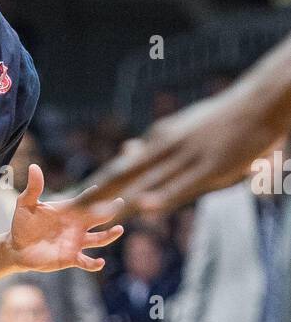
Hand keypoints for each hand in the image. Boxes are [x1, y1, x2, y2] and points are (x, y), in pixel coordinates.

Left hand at [8, 165, 123, 272]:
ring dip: (110, 235)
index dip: (95, 194)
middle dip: (110, 210)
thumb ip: (33, 188)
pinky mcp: (70, 258)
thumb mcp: (26, 204)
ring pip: (99, 239)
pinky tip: (100, 262)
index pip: (86, 200)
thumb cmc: (22, 224)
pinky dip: (94, 264)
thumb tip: (33, 166)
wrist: (17, 247)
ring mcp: (75, 242)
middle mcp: (76, 226)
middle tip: (119, 203)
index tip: (104, 189)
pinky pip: (86, 262)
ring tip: (119, 230)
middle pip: (99, 217)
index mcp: (69, 210)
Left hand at [73, 93, 282, 217]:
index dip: (92, 188)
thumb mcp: (180, 130)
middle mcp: (163, 148)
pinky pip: (179, 186)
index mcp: (157, 142)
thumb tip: (126, 150)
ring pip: (144, 183)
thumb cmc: (219, 120)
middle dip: (91, 197)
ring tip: (90, 217)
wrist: (257, 104)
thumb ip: (153, 146)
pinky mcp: (207, 168)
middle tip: (63, 213)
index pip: (117, 170)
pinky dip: (159, 198)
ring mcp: (184, 158)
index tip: (68, 203)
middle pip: (119, 177)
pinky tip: (142, 208)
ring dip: (116, 201)